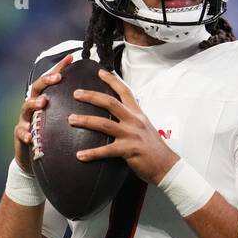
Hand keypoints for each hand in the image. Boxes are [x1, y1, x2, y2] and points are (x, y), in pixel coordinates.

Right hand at [13, 52, 73, 172]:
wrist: (33, 157)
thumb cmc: (51, 136)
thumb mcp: (61, 121)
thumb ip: (72, 109)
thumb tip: (97, 98)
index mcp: (44, 100)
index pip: (51, 80)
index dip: (59, 68)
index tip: (71, 58)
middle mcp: (33, 107)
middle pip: (36, 88)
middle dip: (46, 81)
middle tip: (57, 78)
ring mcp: (25, 120)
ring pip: (26, 107)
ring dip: (34, 103)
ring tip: (43, 102)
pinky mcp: (20, 136)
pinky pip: (21, 133)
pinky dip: (25, 134)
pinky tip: (31, 137)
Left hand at [68, 68, 178, 186]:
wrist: (167, 166)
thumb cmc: (155, 149)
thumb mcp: (145, 128)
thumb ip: (132, 120)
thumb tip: (118, 117)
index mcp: (138, 114)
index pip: (125, 91)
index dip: (112, 80)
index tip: (100, 72)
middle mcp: (134, 121)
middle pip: (110, 103)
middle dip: (92, 96)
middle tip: (76, 94)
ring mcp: (131, 135)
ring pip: (104, 124)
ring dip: (85, 120)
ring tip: (71, 119)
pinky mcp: (129, 150)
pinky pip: (106, 151)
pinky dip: (92, 153)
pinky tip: (80, 155)